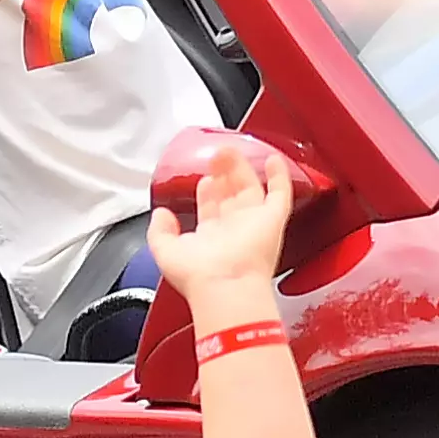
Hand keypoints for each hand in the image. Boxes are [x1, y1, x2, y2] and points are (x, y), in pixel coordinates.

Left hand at [148, 147, 292, 300]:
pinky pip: (280, 193)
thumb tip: (160, 214)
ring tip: (230, 151)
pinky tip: (273, 160)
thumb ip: (159, 231)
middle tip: (216, 156)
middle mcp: (233, 230)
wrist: (226, 285)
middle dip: (222, 173)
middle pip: (230, 194)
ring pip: (250, 189)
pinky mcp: (273, 219)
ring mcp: (254, 223)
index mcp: (211, 238)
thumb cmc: (199, 276)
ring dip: (240, 168)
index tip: (202, 176)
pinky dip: (279, 175)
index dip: (207, 190)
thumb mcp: (165, 250)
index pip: (211, 208)